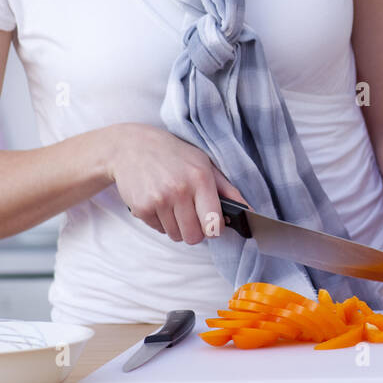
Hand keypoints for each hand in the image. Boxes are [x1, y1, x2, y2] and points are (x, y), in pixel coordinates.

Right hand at [107, 123, 248, 244]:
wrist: (132, 146)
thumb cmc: (175, 155)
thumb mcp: (204, 163)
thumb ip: (227, 189)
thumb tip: (249, 210)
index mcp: (200, 179)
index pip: (214, 223)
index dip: (215, 228)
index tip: (213, 223)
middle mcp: (179, 190)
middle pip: (194, 237)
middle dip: (196, 231)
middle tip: (192, 215)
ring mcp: (158, 200)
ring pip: (176, 236)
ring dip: (178, 226)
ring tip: (174, 206)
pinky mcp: (141, 208)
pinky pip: (159, 230)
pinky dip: (161, 222)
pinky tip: (159, 203)